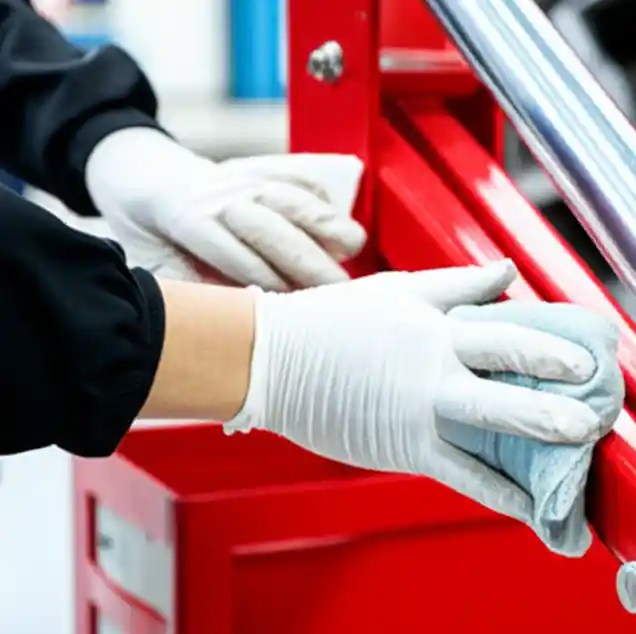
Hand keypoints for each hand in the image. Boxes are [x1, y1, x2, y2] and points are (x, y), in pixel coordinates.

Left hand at [85, 127, 365, 289]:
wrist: (137, 172)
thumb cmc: (148, 230)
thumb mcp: (151, 263)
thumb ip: (186, 288)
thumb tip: (227, 318)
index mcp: (187, 219)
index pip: (238, 254)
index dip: (269, 281)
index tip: (296, 307)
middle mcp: (221, 195)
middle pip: (276, 227)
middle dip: (310, 262)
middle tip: (339, 291)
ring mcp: (243, 178)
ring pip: (294, 198)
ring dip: (328, 224)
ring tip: (354, 251)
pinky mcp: (259, 168)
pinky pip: (300, 179)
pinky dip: (325, 200)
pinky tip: (341, 224)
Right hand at [225, 261, 606, 523]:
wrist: (269, 359)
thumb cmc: (334, 321)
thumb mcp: (401, 290)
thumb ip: (461, 286)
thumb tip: (508, 272)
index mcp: (438, 328)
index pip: (506, 335)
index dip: (550, 349)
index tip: (590, 361)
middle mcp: (436, 369)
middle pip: (505, 383)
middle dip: (555, 402)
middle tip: (599, 417)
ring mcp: (421, 411)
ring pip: (489, 432)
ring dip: (535, 448)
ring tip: (577, 467)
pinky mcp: (406, 447)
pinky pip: (462, 474)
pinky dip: (498, 493)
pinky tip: (531, 508)